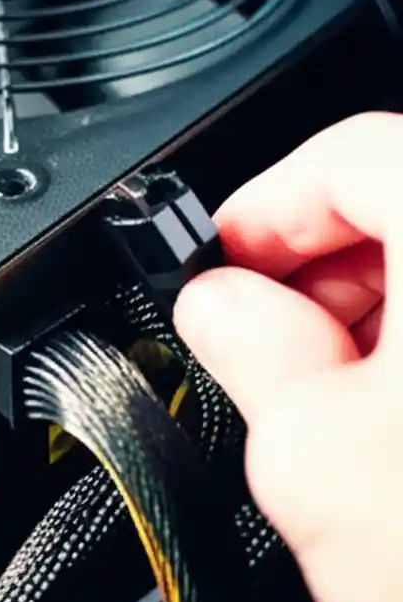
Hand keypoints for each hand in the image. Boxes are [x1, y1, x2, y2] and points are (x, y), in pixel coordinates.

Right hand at [174, 111, 402, 601]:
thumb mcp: (310, 447)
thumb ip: (243, 345)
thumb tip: (217, 303)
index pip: (351, 154)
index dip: (263, 208)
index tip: (222, 267)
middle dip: (318, 269)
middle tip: (260, 341)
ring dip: (379, 314)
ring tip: (331, 403)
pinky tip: (398, 427)